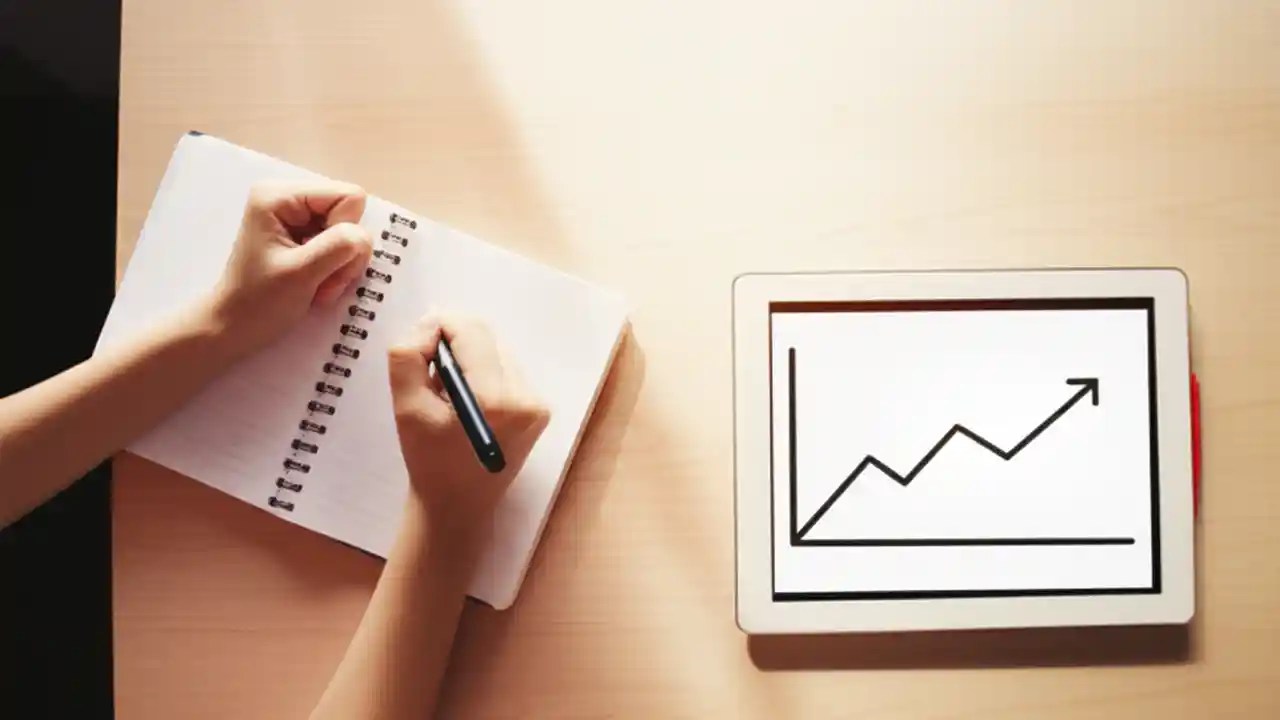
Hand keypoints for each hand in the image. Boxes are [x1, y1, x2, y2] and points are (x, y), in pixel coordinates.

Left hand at [208, 180, 372, 356]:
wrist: (233, 328)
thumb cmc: (258, 303)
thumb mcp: (301, 273)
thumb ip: (337, 247)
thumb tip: (363, 236)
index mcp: (280, 195)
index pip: (349, 197)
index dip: (346, 231)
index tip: (323, 260)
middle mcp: (289, 198)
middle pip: (351, 214)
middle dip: (344, 253)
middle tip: (322, 280)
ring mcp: (297, 217)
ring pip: (349, 234)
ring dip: (340, 266)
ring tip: (317, 286)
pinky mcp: (303, 236)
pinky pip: (341, 245)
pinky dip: (335, 270)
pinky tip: (317, 285)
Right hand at [387, 313, 550, 530]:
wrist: (458, 506)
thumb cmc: (429, 461)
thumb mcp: (405, 409)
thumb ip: (409, 357)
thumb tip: (429, 323)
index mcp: (494, 400)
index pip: (470, 331)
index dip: (439, 327)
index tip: (419, 350)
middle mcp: (525, 397)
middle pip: (486, 337)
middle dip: (453, 346)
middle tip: (430, 378)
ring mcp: (537, 403)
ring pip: (496, 351)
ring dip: (469, 361)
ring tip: (449, 397)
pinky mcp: (540, 408)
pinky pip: (507, 370)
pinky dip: (483, 375)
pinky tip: (469, 405)